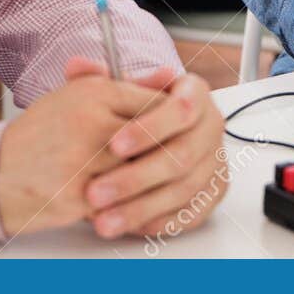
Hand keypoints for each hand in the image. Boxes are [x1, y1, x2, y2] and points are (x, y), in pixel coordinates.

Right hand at [0, 67, 174, 235]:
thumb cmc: (41, 133)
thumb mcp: (77, 96)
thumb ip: (125, 85)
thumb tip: (168, 76)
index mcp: (95, 91)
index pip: (156, 103)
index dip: (167, 122)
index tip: (169, 131)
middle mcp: (91, 121)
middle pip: (153, 140)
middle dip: (158, 153)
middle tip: (161, 159)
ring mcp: (85, 160)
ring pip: (139, 171)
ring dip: (141, 178)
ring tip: (134, 178)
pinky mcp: (78, 195)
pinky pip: (120, 200)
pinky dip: (123, 201)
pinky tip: (117, 198)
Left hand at [65, 61, 228, 239]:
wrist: (151, 139)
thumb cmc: (131, 114)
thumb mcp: (115, 91)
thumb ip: (95, 78)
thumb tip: (77, 68)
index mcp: (195, 93)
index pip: (181, 109)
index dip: (149, 128)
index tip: (114, 144)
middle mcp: (211, 126)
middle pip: (181, 155)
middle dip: (135, 177)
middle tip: (96, 192)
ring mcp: (215, 161)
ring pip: (182, 190)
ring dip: (140, 208)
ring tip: (103, 219)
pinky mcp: (214, 191)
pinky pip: (190, 212)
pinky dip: (158, 222)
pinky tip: (128, 226)